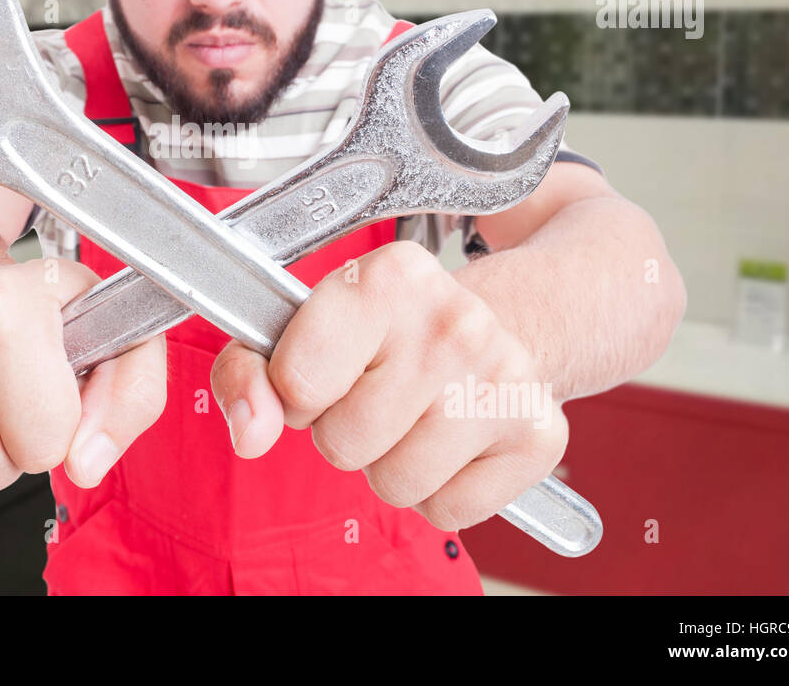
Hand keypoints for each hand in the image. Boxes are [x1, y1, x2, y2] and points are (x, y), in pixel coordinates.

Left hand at [210, 240, 566, 531]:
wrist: (497, 322)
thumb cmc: (384, 332)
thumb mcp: (303, 328)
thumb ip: (250, 371)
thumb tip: (250, 431)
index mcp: (387, 278)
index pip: (296, 382)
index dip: (293, 393)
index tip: (316, 374)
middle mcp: (453, 323)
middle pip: (343, 442)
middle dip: (344, 430)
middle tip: (373, 393)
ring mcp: (503, 379)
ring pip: (395, 483)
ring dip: (390, 463)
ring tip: (412, 415)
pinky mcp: (539, 435)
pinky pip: (448, 510)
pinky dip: (439, 489)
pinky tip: (450, 440)